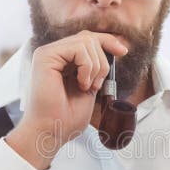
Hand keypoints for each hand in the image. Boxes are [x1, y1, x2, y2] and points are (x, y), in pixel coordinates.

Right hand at [5, 31, 127, 168]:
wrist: (53, 131)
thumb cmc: (67, 117)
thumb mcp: (90, 86)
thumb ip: (96, 67)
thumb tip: (115, 49)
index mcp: (62, 60)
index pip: (88, 39)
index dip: (108, 41)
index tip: (123, 52)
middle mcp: (54, 53)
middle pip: (89, 38)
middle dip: (102, 61)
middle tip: (96, 85)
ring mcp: (48, 53)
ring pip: (86, 41)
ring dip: (95, 67)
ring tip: (87, 86)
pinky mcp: (45, 56)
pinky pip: (78, 48)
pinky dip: (87, 67)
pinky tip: (81, 84)